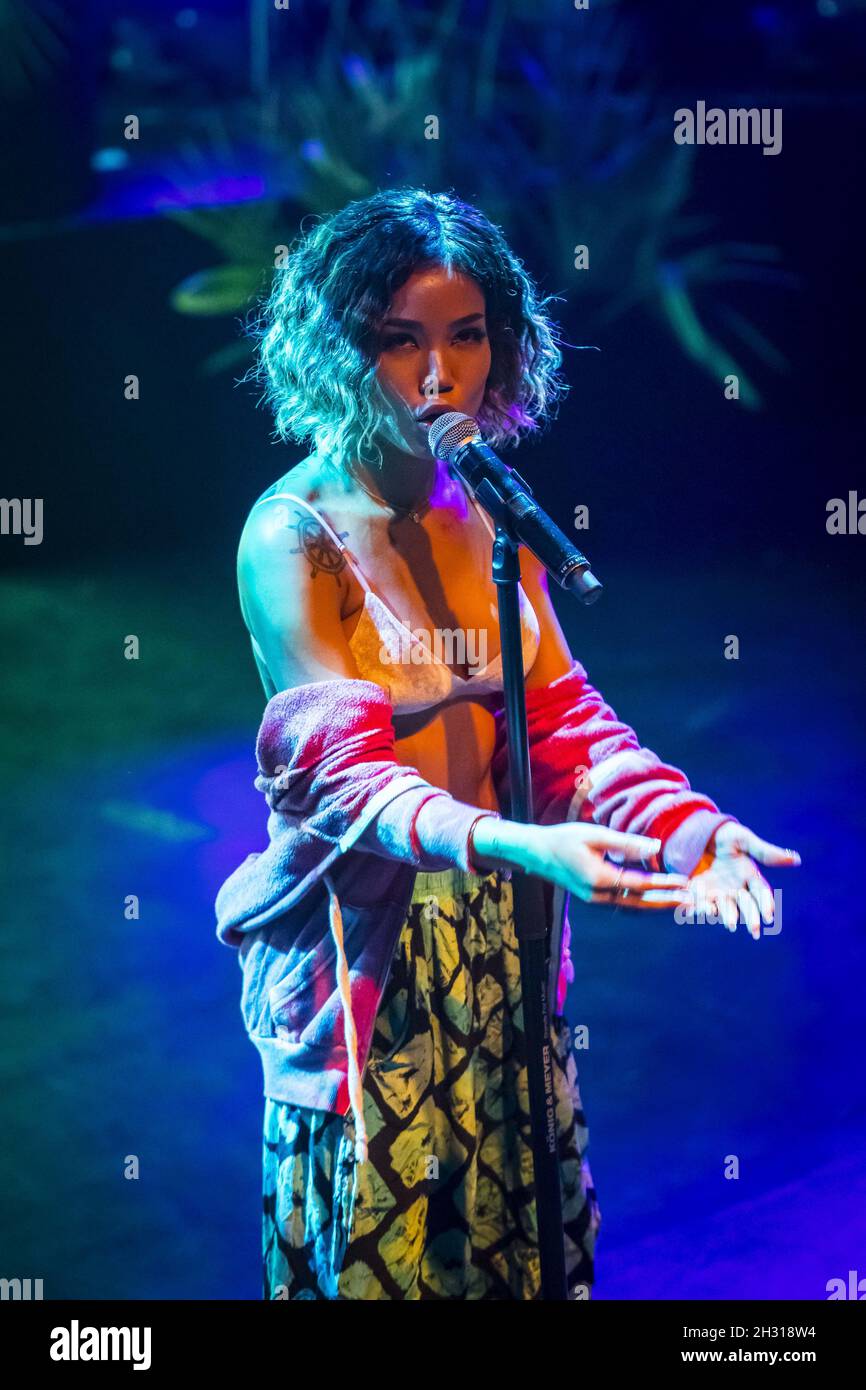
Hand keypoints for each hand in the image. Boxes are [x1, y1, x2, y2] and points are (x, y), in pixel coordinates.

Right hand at [532, 823, 693, 910]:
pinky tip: (654, 895)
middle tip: (691, 902)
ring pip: (632, 905)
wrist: (536, 853)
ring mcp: (595, 899)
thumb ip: (627, 843)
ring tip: (678, 901)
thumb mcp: (596, 835)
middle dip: (667, 902)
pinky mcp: (593, 897)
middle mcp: (598, 895)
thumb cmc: (564, 838)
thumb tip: (656, 848)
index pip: (640, 884)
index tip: (684, 882)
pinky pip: (623, 901)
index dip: (664, 883)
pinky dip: (642, 900)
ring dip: (656, 904)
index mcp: (599, 879)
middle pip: (640, 903)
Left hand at [681, 821, 800, 938]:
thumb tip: (796, 859)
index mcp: (750, 877)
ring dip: (728, 916)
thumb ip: (766, 852)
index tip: (769, 916)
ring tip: (729, 923)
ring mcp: (719, 894)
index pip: (762, 893)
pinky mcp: (700, 895)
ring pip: (726, 910)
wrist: (698, 836)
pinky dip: (703, 910)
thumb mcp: (744, 840)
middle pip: (747, 907)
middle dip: (751, 919)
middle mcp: (737, 890)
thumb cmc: (726, 837)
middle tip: (755, 930)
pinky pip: (702, 906)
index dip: (766, 904)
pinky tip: (704, 910)